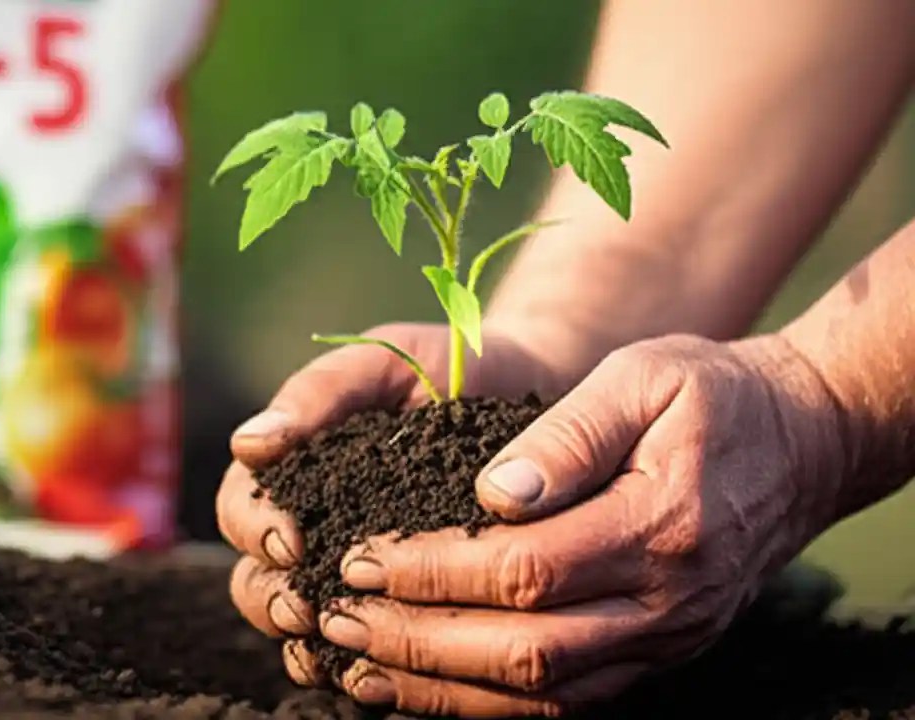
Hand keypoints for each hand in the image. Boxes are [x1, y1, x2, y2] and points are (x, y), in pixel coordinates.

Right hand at [214, 322, 572, 652]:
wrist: (532, 390)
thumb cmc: (449, 368)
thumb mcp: (385, 361)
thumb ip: (320, 393)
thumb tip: (248, 445)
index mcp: (292, 471)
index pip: (240, 509)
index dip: (255, 528)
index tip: (293, 538)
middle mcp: (311, 529)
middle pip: (255, 581)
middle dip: (272, 599)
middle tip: (307, 608)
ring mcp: (352, 574)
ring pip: (298, 627)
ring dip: (304, 642)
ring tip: (334, 642)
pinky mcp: (401, 609)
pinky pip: (362, 654)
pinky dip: (357, 668)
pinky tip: (376, 674)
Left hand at [297, 333, 845, 717]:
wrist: (802, 441)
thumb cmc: (712, 395)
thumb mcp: (644, 377)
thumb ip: (567, 435)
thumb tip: (491, 493)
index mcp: (661, 526)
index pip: (524, 570)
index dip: (432, 571)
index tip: (361, 554)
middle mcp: (668, 602)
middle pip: (523, 649)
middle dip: (417, 639)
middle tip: (336, 617)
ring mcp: (667, 639)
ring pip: (541, 693)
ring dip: (439, 687)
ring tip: (357, 667)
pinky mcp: (657, 654)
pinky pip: (567, 701)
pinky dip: (489, 704)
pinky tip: (425, 690)